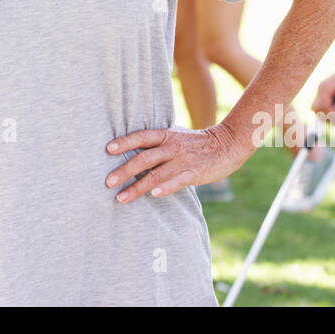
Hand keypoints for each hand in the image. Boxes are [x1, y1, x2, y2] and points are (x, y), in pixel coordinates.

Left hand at [105, 124, 247, 203]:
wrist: (227, 144)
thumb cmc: (196, 143)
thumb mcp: (175, 136)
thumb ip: (157, 144)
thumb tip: (133, 152)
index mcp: (165, 135)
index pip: (141, 137)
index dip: (124, 142)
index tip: (107, 150)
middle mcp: (171, 147)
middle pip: (143, 159)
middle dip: (124, 171)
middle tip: (108, 182)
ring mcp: (182, 160)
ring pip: (155, 175)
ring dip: (137, 187)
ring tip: (121, 198)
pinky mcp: (194, 173)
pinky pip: (177, 181)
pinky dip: (165, 188)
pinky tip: (154, 195)